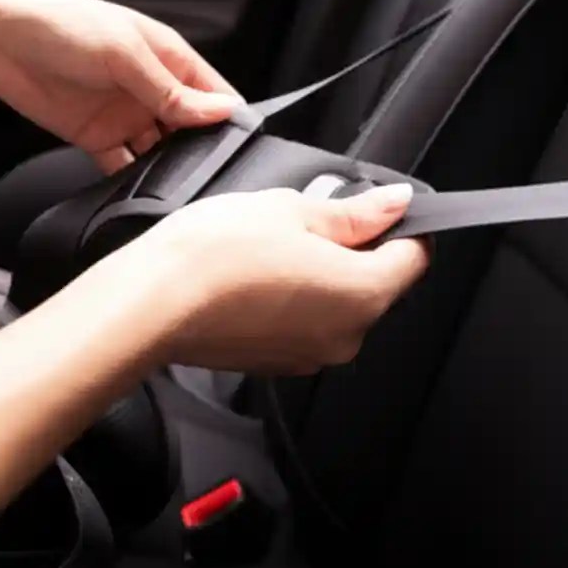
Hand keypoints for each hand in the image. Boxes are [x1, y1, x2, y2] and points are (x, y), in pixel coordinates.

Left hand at [0, 0, 242, 172]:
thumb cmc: (60, 24)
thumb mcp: (125, 54)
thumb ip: (170, 90)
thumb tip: (220, 111)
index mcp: (166, 57)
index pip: (212, 92)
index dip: (227, 117)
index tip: (240, 146)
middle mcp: (150, 88)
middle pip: (190, 127)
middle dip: (200, 148)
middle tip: (210, 174)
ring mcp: (125, 114)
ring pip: (159, 150)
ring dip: (167, 167)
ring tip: (177, 186)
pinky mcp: (97, 137)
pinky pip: (123, 165)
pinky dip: (131, 180)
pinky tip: (140, 191)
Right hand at [107, 185, 429, 374]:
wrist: (152, 302)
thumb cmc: (214, 254)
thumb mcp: (292, 209)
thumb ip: (353, 212)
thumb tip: (395, 204)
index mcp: (363, 293)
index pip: (415, 257)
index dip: (402, 226)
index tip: (374, 207)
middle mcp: (346, 335)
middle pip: (377, 284)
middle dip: (354, 249)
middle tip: (308, 218)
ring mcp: (310, 355)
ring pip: (337, 305)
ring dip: (320, 274)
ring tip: (273, 244)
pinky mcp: (276, 363)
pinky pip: (303, 325)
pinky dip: (291, 300)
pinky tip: (255, 274)